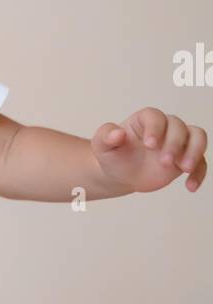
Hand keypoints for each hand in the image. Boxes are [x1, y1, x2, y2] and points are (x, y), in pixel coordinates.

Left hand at [91, 108, 206, 193]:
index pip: (155, 117)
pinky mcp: (186, 158)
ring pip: (197, 137)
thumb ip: (106, 136)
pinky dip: (199, 173)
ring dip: (195, 151)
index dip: (155, 128)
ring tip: (186, 168)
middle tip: (164, 162)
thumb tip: (117, 134)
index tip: (149, 145)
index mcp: (145, 120)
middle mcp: (165, 127)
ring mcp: (178, 142)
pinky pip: (201, 162)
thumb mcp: (101, 146)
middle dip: (174, 143)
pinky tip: (190, 187)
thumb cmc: (113, 155)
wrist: (121, 173)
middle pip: (179, 126)